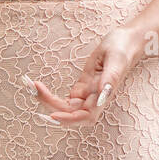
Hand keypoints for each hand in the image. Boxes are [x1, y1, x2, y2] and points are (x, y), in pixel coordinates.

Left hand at [23, 25, 145, 125]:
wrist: (126, 40)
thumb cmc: (123, 47)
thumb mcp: (117, 59)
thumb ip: (111, 78)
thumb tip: (102, 95)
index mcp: (104, 95)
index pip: (86, 116)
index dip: (70, 119)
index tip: (53, 116)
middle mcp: (95, 98)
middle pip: (70, 113)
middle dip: (51, 106)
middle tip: (34, 90)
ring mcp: (87, 93)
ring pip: (65, 106)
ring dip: (47, 100)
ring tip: (32, 86)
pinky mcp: (82, 86)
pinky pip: (64, 98)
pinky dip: (50, 94)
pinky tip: (38, 87)